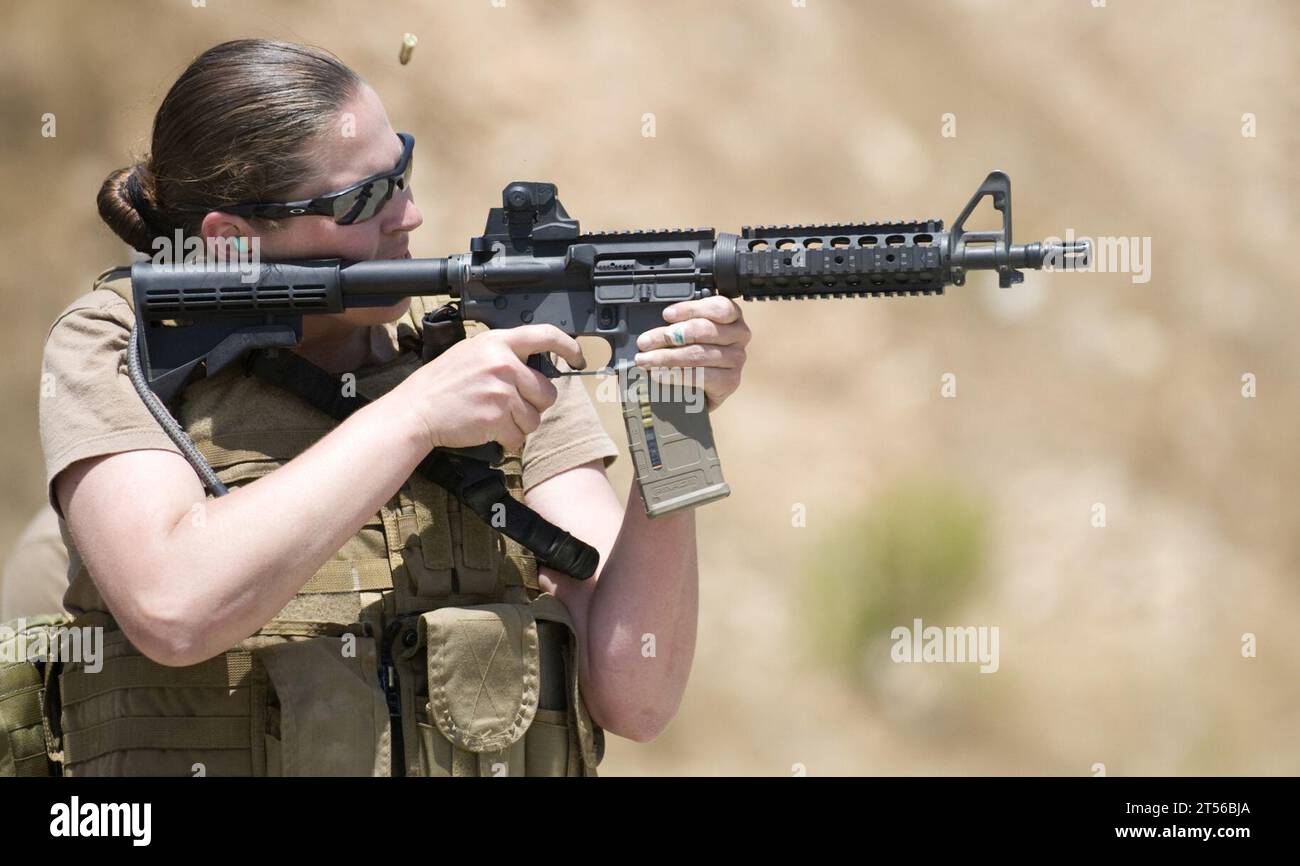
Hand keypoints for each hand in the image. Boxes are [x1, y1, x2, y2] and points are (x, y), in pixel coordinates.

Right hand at [394, 324, 586, 451]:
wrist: (415, 411)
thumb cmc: (440, 384)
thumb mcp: (470, 353)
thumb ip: (502, 354)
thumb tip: (532, 365)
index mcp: (497, 342)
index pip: (545, 335)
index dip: (569, 346)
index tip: (578, 357)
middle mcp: (503, 363)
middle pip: (547, 391)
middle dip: (534, 405)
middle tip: (510, 407)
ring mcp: (501, 391)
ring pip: (535, 418)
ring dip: (520, 425)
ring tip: (494, 419)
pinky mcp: (498, 417)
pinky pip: (520, 435)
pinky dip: (508, 440)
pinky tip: (489, 431)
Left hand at [634, 296, 749, 411]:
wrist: (702, 385)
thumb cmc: (694, 349)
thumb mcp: (687, 329)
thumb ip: (677, 321)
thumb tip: (652, 324)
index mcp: (732, 314)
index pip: (717, 307)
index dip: (690, 309)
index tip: (666, 315)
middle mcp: (739, 334)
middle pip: (704, 330)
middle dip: (668, 336)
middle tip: (645, 342)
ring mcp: (737, 359)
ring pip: (699, 354)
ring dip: (666, 357)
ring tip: (645, 360)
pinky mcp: (730, 381)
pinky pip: (701, 376)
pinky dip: (676, 375)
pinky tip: (660, 374)